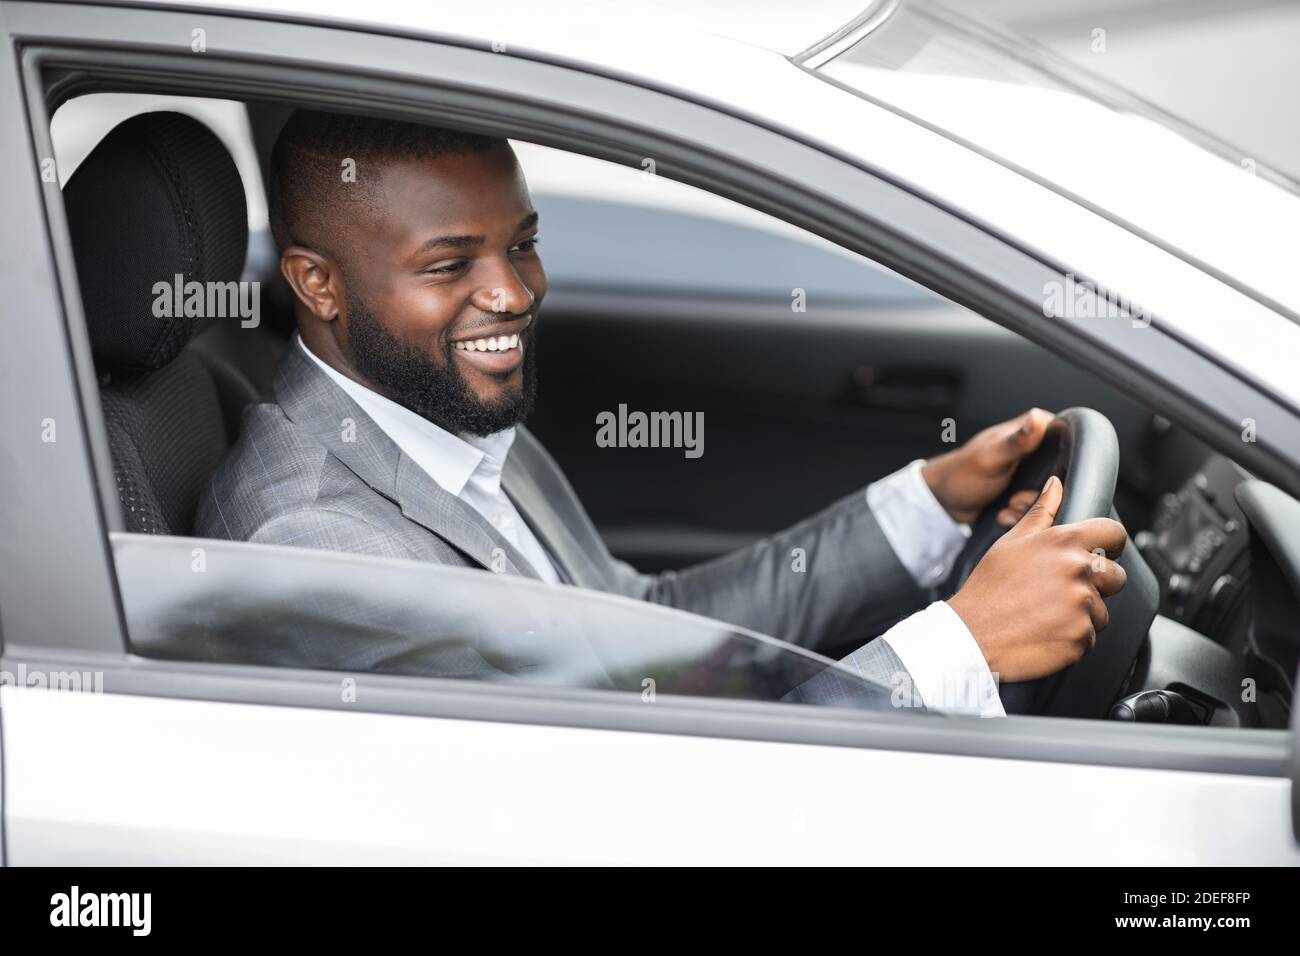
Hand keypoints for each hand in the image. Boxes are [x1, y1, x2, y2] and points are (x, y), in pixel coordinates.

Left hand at [921, 408, 1055, 524]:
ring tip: (1008, 505)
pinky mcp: (1025, 494)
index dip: (1063, 461)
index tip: (1045, 476)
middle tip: (1017, 499)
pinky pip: (1037, 508)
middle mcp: (1035, 451)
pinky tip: (1003, 514)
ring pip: (1050, 494)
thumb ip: (1016, 441)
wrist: (944, 502)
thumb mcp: (991, 457)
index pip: (1066, 439)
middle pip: (1062, 473)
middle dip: (1042, 493)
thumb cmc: (962, 473)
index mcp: (1032, 431)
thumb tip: (1036, 418)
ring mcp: (1031, 474)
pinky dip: (1021, 514)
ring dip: (1029, 507)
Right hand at [947, 476, 1127, 682]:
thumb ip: (1040, 513)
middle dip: (1097, 585)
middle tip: (1061, 593)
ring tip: (1047, 615)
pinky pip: (1091, 637)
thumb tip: (1056, 485)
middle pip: (1116, 576)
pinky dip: (1073, 638)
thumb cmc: (988, 590)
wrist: (971, 637)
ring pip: (1103, 611)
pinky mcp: (1082, 637)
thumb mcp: (1009, 544)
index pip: (1114, 534)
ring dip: (1083, 615)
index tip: (1104, 553)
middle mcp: (1077, 570)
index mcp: (1062, 542)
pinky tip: (1047, 633)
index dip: (1112, 544)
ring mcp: (1082, 606)